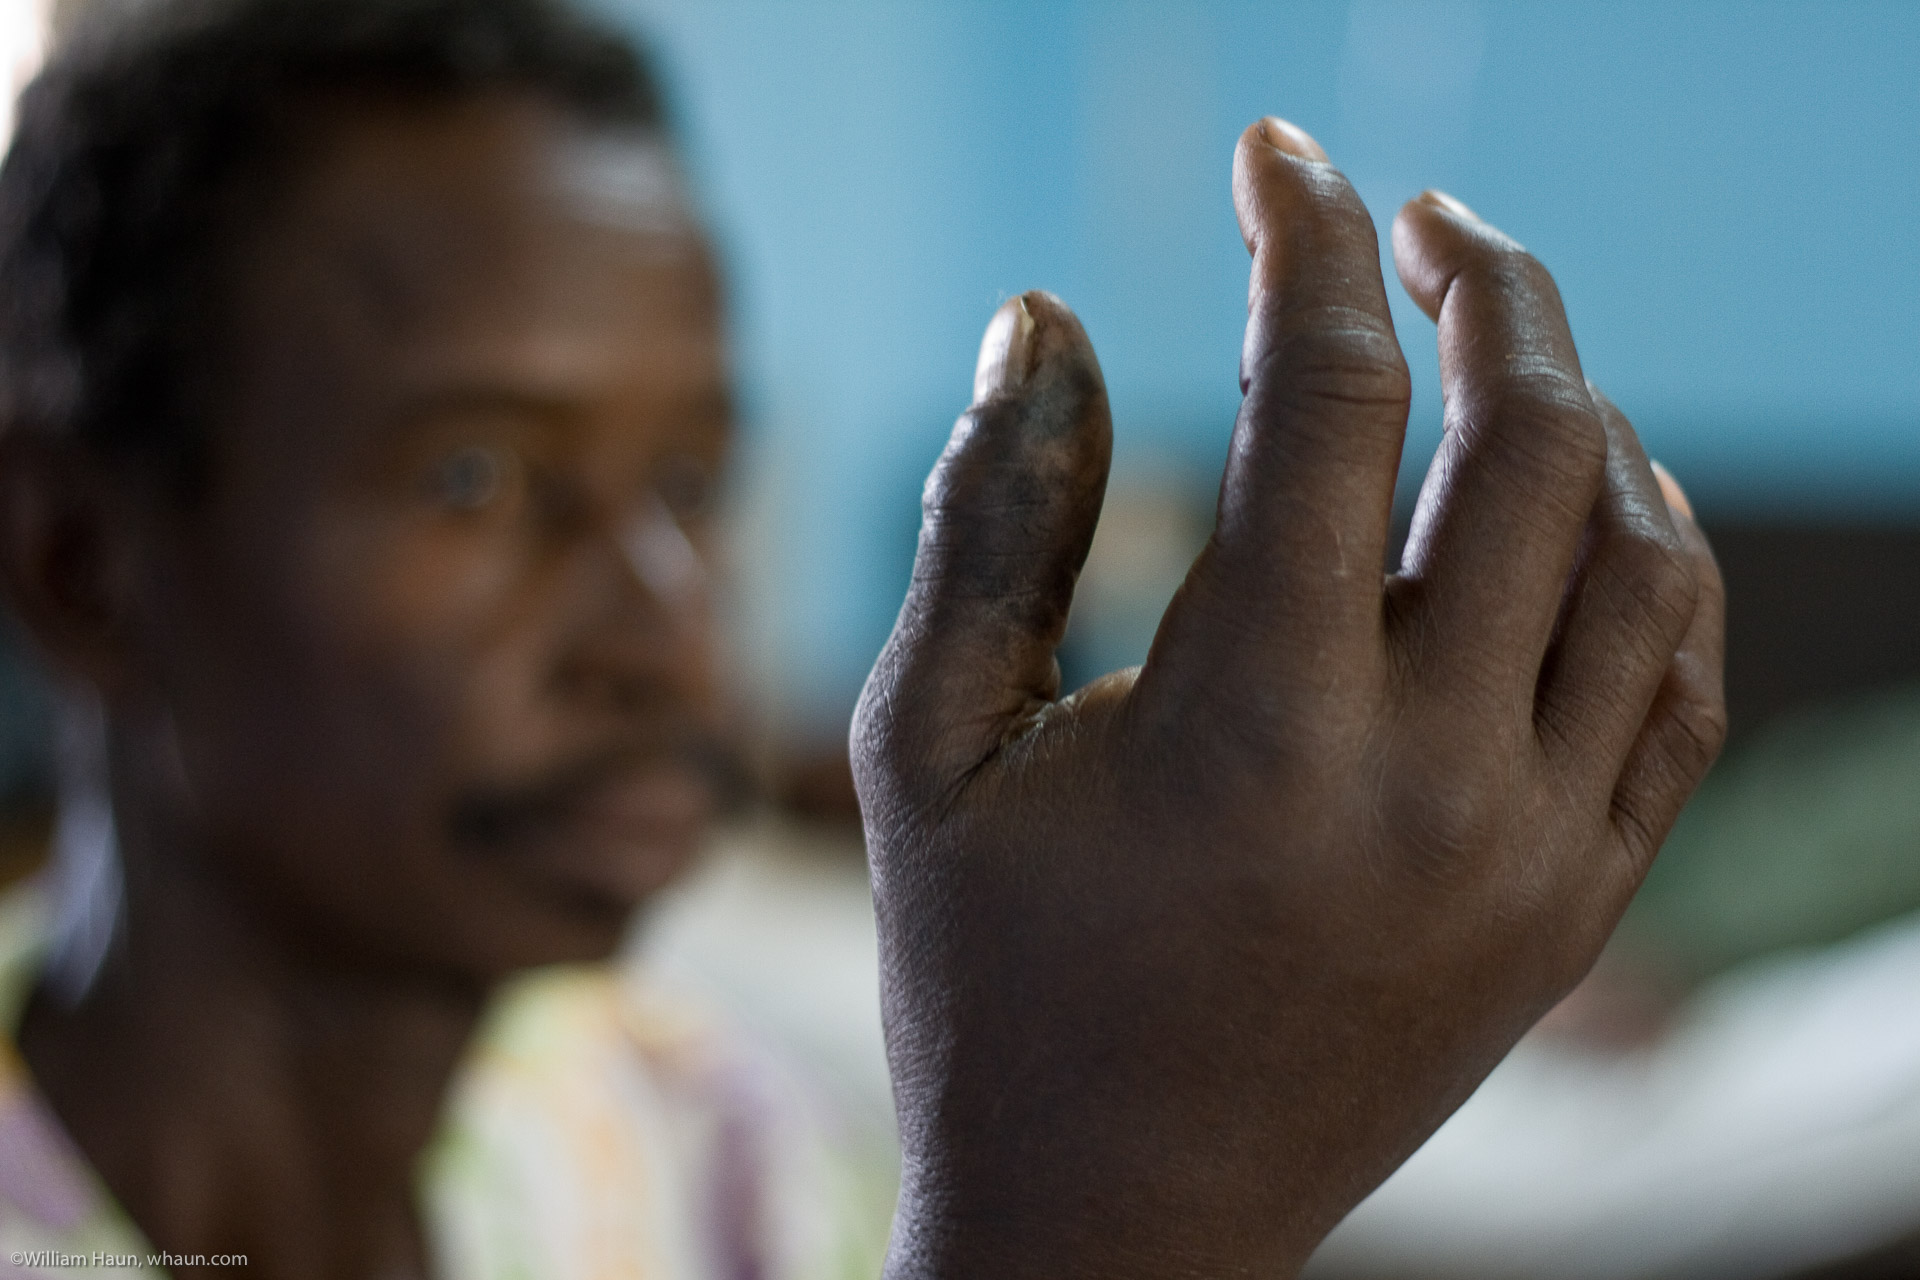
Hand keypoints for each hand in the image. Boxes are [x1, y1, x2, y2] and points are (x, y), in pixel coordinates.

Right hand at [853, 118, 1724, 1278]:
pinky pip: (1676, 686)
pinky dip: (1648, 559)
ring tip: (1488, 347)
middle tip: (1410, 218)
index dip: (1299, 237)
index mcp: (1250, 727)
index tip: (1271, 152)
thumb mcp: (917, 754)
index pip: (1327, 398)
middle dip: (1480, 280)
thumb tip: (1038, 311)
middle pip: (1535, 436)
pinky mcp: (1574, 912)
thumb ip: (980, 518)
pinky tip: (1578, 506)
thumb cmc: (984, 990)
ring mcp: (1532, 854)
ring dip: (1578, 402)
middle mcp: (1428, 780)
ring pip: (1638, 547)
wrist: (1114, 1236)